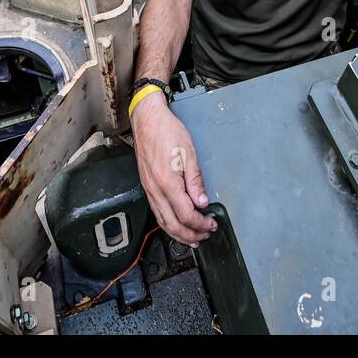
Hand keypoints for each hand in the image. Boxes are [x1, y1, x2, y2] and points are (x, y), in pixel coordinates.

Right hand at [131, 92, 217, 245]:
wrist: (147, 120)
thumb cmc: (167, 131)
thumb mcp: (189, 154)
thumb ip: (195, 181)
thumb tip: (202, 202)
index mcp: (167, 183)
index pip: (186, 214)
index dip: (201, 224)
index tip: (211, 224)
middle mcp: (155, 190)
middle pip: (172, 224)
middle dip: (190, 234)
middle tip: (204, 236)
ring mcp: (148, 189)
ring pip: (162, 221)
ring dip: (177, 233)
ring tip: (191, 238)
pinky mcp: (146, 186)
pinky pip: (156, 212)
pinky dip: (167, 223)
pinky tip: (175, 223)